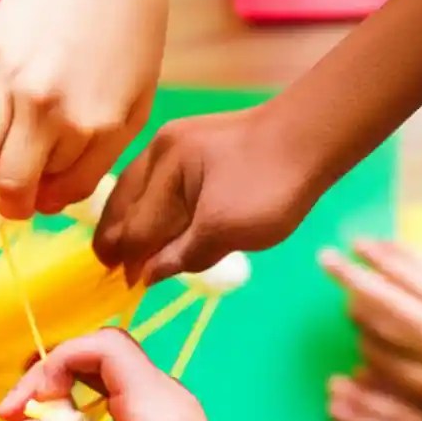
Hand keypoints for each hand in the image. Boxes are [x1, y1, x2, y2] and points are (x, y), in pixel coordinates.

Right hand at [0, 0, 167, 218]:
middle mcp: (50, 110)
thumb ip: (96, 156)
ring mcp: (13, 81)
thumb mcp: (134, 102)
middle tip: (12, 196)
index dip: (46, 203)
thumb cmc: (129, 30)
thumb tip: (49, 196)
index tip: (40, 198)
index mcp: (96, 125)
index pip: (58, 194)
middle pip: (10, 185)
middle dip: (10, 202)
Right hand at [0, 329, 271, 420]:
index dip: (53, 363)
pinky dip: (88, 393)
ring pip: (111, 363)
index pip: (101, 347)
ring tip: (39, 415)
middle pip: (103, 347)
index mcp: (157, 410)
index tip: (23, 405)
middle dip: (55, 368)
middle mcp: (167, 394)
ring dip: (70, 379)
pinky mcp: (170, 417)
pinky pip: (122, 385)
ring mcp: (172, 403)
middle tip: (23, 408)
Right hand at [95, 108, 322, 284]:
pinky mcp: (186, 140)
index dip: (130, 259)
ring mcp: (171, 142)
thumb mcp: (228, 231)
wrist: (312, 135)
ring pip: (132, 189)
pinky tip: (147, 216)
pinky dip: (143, 202)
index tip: (127, 285)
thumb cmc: (274, 185)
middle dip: (115, 237)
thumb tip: (144, 275)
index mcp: (166, 170)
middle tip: (109, 266)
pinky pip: (152, 178)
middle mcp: (159, 152)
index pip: (137, 227)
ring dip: (125, 219)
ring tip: (118, 247)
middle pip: (124, 204)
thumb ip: (182, 255)